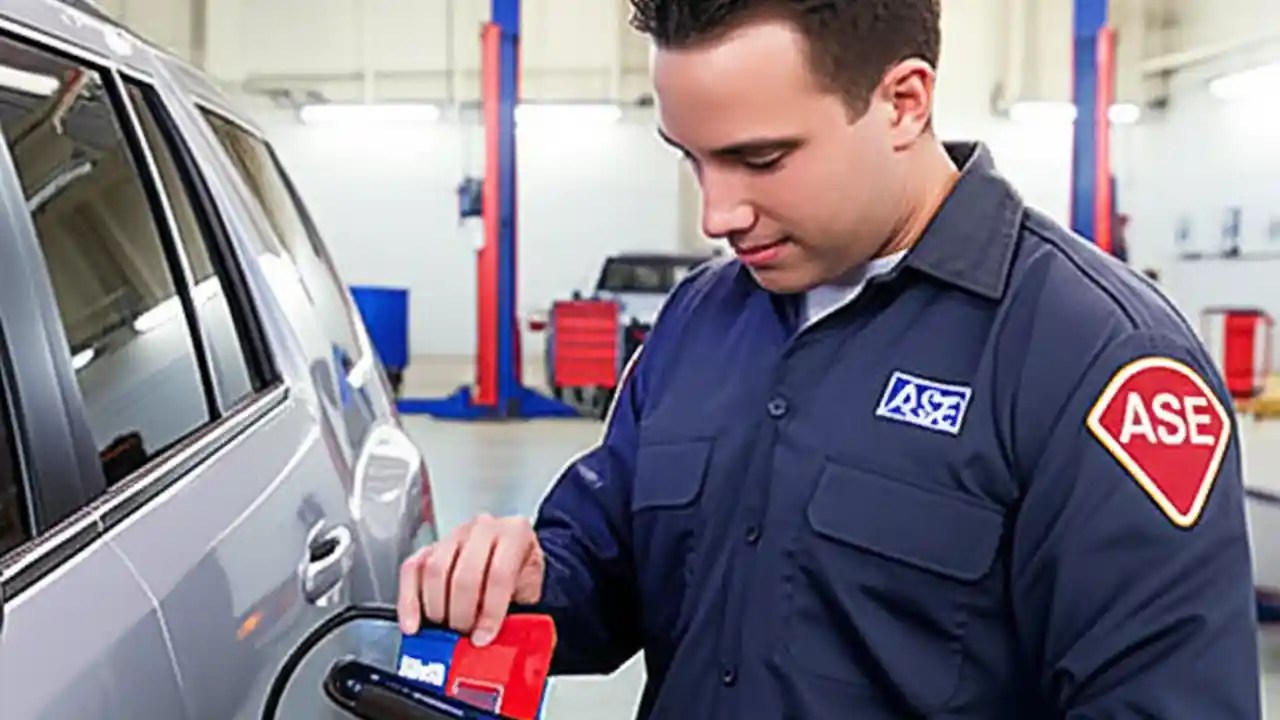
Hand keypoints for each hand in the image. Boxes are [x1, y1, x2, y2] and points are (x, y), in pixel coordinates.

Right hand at [397, 513, 544, 645]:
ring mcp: (453, 535)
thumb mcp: (531, 589)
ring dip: (437, 609)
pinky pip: (411, 570)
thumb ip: (520, 611)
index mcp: (514, 533)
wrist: (512, 556)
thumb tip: (504, 643)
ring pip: (435, 571)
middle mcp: (482, 528)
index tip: (482, 638)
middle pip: (464, 575)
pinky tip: (412, 626)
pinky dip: (408, 602)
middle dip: (462, 614)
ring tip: (445, 631)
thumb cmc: (521, 574)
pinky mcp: (429, 546)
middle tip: (463, 636)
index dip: (490, 611)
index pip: (499, 574)